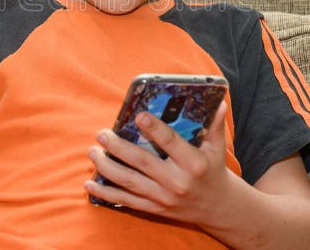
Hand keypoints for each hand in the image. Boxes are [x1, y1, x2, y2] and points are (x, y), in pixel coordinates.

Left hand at [85, 101, 232, 226]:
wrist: (216, 207)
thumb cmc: (213, 170)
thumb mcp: (217, 148)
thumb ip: (215, 125)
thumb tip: (219, 101)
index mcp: (193, 163)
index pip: (171, 143)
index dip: (155, 129)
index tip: (138, 116)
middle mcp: (177, 182)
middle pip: (142, 162)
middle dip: (118, 148)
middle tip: (102, 134)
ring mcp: (163, 198)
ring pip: (129, 182)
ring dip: (107, 167)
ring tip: (92, 152)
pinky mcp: (153, 209)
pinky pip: (126, 201)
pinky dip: (106, 194)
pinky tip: (90, 183)